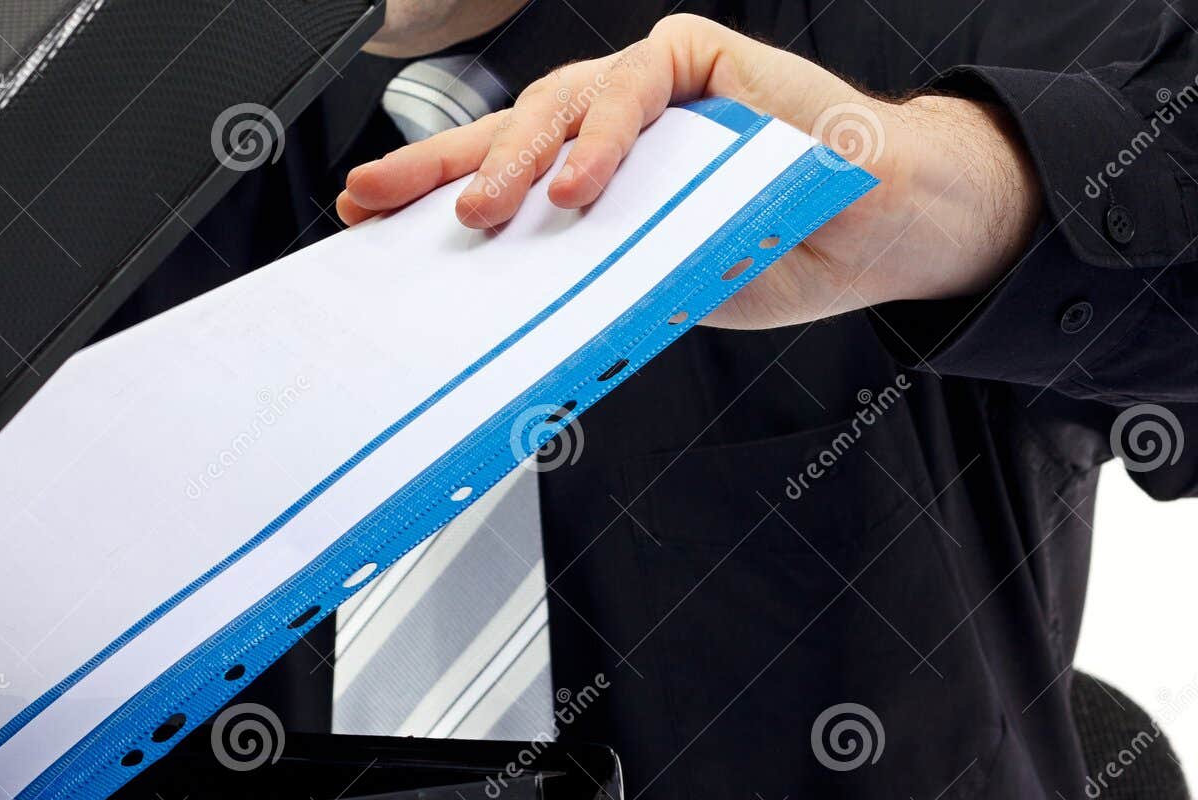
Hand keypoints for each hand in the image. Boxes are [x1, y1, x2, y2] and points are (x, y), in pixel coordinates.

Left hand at [337, 15, 1041, 328]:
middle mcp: (602, 126)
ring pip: (554, 104)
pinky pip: (631, 86)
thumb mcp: (651, 282)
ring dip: (515, 160)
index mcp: (586, 180)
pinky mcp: (692, 55)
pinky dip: (605, 135)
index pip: (491, 181)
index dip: (425, 195)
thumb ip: (586, 273)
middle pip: (498, 135)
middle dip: (434, 169)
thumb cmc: (766, 252)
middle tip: (379, 200)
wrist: (872, 231)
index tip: (362, 218)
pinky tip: (581, 183)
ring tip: (488, 211)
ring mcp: (643, 88)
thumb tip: (498, 310)